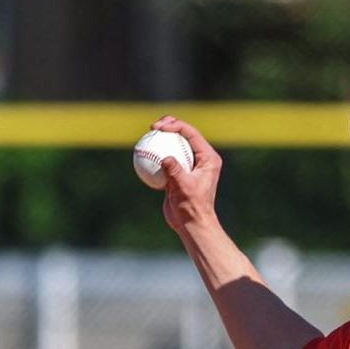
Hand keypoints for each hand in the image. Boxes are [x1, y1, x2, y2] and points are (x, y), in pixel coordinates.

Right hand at [150, 115, 223, 233]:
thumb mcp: (184, 188)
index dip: (175, 125)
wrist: (191, 223)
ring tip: (147, 134)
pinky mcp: (179, 173)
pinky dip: (155, 155)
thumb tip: (165, 158)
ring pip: (174, 145)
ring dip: (161, 139)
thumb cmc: (192, 206)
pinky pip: (165, 159)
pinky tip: (141, 153)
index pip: (191, 134)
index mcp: (208, 158)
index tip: (159, 127)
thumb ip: (175, 172)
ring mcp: (190, 165)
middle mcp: (201, 158)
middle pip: (184, 134)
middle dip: (169, 125)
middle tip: (154, 126)